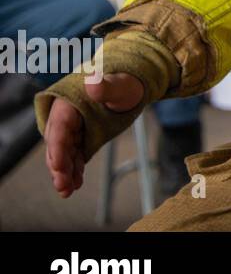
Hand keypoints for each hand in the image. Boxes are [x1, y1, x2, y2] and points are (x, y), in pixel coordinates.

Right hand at [44, 73, 144, 197]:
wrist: (130, 85)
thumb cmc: (125, 82)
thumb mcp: (120, 84)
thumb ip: (106, 86)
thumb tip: (92, 82)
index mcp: (68, 103)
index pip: (60, 128)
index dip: (57, 148)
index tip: (58, 166)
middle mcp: (65, 116)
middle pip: (58, 144)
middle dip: (59, 167)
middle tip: (64, 187)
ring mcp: (72, 128)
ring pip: (64, 153)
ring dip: (65, 172)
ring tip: (68, 191)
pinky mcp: (80, 135)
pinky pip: (74, 154)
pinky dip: (74, 168)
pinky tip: (76, 183)